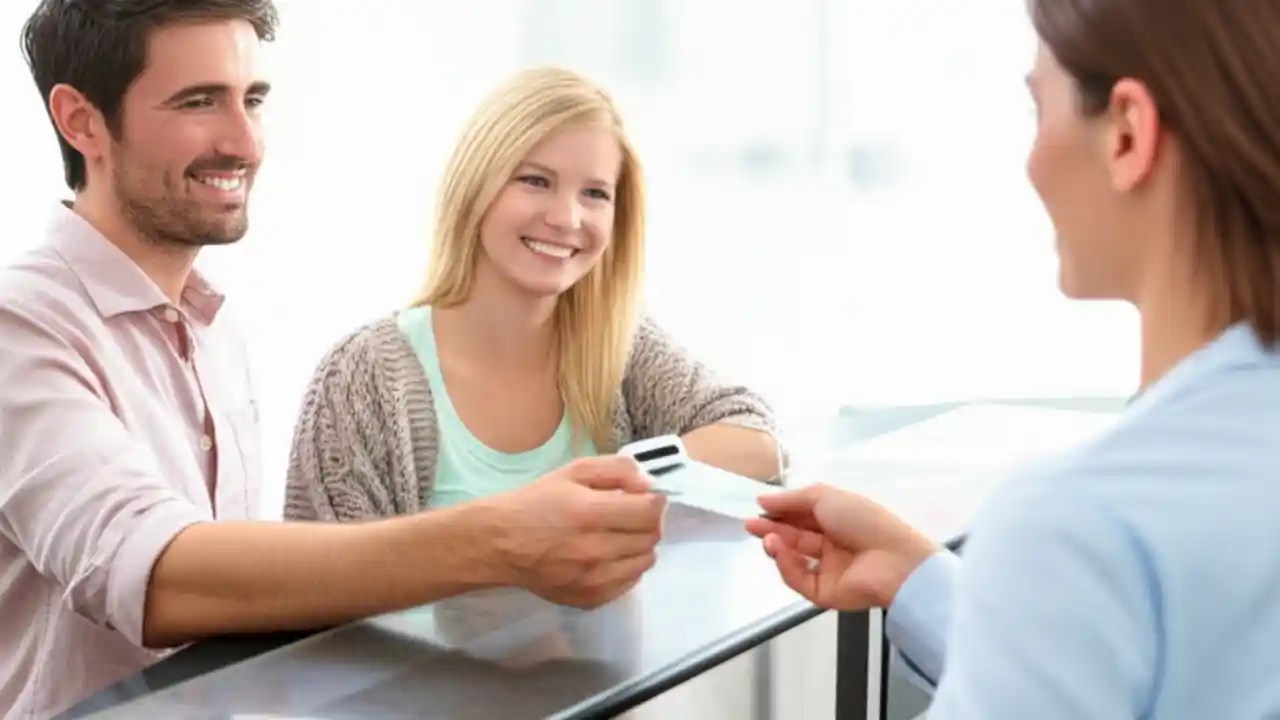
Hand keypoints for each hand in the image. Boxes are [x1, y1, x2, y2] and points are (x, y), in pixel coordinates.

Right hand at [482, 456, 666, 608]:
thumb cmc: (536, 502)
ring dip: (640, 545)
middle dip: (647, 522)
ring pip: (645, 561)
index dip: (655, 502)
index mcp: (588, 512)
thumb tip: (649, 486)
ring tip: (620, 535)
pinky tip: (609, 555)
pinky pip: (629, 583)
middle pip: (650, 537)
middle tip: (631, 515)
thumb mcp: (573, 471)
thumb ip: (617, 470)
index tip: (647, 498)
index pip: (649, 512)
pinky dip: (627, 567)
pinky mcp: (590, 599)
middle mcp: (593, 549)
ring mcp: (592, 579)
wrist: (499, 544)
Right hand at [745, 484, 937, 610]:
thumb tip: (763, 499)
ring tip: (768, 539)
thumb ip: (792, 500)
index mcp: (837, 520)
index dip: (780, 513)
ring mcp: (828, 570)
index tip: (759, 509)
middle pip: (794, 538)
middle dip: (772, 530)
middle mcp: (832, 545)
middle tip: (750, 525)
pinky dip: (787, 566)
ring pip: (793, 559)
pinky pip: (799, 580)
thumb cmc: (865, 521)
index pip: (802, 517)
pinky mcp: (825, 593)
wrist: (893, 560)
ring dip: (778, 547)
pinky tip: (781, 553)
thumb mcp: (827, 497)